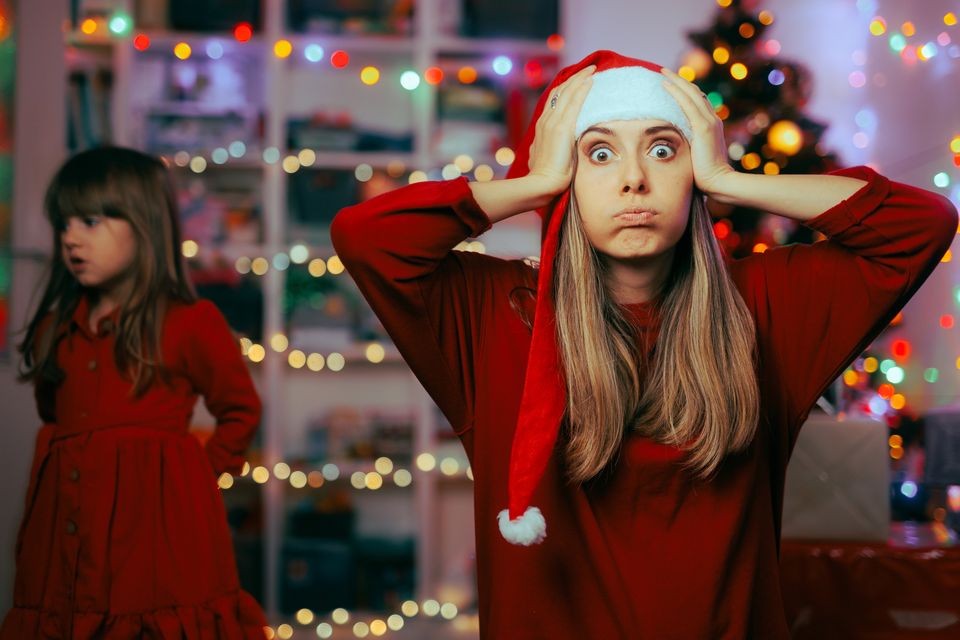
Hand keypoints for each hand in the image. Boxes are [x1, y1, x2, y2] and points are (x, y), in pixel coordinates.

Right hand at [527, 65, 595, 196]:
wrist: (542, 184)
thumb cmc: (546, 175)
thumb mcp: (545, 156)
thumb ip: (548, 146)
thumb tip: (553, 146)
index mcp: (542, 126)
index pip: (555, 100)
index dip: (567, 88)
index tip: (578, 81)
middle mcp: (546, 120)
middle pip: (560, 91)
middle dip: (575, 78)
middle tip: (589, 69)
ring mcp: (553, 123)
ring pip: (567, 93)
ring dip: (580, 79)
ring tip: (592, 70)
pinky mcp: (562, 128)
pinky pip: (574, 102)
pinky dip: (582, 89)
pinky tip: (591, 81)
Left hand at [660, 67, 734, 196]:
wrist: (718, 182)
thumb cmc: (705, 175)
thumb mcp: (695, 155)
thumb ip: (689, 146)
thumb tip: (674, 147)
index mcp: (711, 125)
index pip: (698, 102)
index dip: (685, 91)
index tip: (672, 85)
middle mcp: (712, 119)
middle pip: (695, 93)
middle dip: (680, 81)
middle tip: (665, 72)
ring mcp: (709, 122)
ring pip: (691, 94)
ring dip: (676, 82)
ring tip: (662, 73)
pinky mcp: (703, 127)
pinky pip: (687, 104)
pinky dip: (676, 92)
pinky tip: (665, 85)